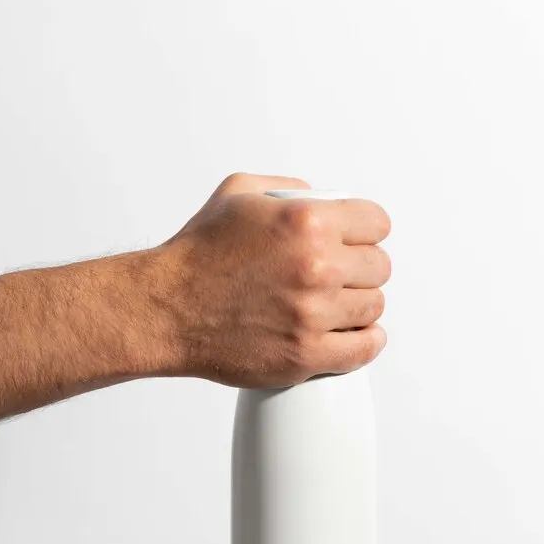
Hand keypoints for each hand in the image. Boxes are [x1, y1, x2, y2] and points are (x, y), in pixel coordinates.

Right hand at [149, 173, 390, 387]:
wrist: (165, 309)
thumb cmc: (197, 255)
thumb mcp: (238, 193)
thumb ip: (288, 188)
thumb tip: (323, 198)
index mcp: (307, 221)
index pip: (376, 223)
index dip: (365, 231)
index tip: (356, 241)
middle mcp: (316, 266)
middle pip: (379, 267)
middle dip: (360, 268)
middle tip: (338, 274)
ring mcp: (313, 315)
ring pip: (373, 307)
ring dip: (358, 305)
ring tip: (335, 304)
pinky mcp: (305, 355)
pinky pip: (364, 349)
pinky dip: (364, 342)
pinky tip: (353, 335)